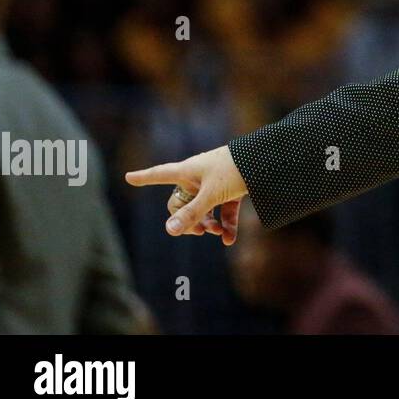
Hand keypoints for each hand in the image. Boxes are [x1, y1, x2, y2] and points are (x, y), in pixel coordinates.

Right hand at [125, 145, 249, 244]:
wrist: (270, 158)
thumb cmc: (235, 169)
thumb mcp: (211, 194)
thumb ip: (191, 213)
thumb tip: (170, 231)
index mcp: (187, 171)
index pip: (160, 174)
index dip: (144, 177)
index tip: (128, 176)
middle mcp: (199, 176)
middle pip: (182, 202)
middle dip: (187, 219)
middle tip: (198, 232)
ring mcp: (215, 183)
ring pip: (203, 209)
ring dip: (208, 224)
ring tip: (217, 233)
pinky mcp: (232, 190)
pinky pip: (223, 211)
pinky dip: (226, 225)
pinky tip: (229, 240)